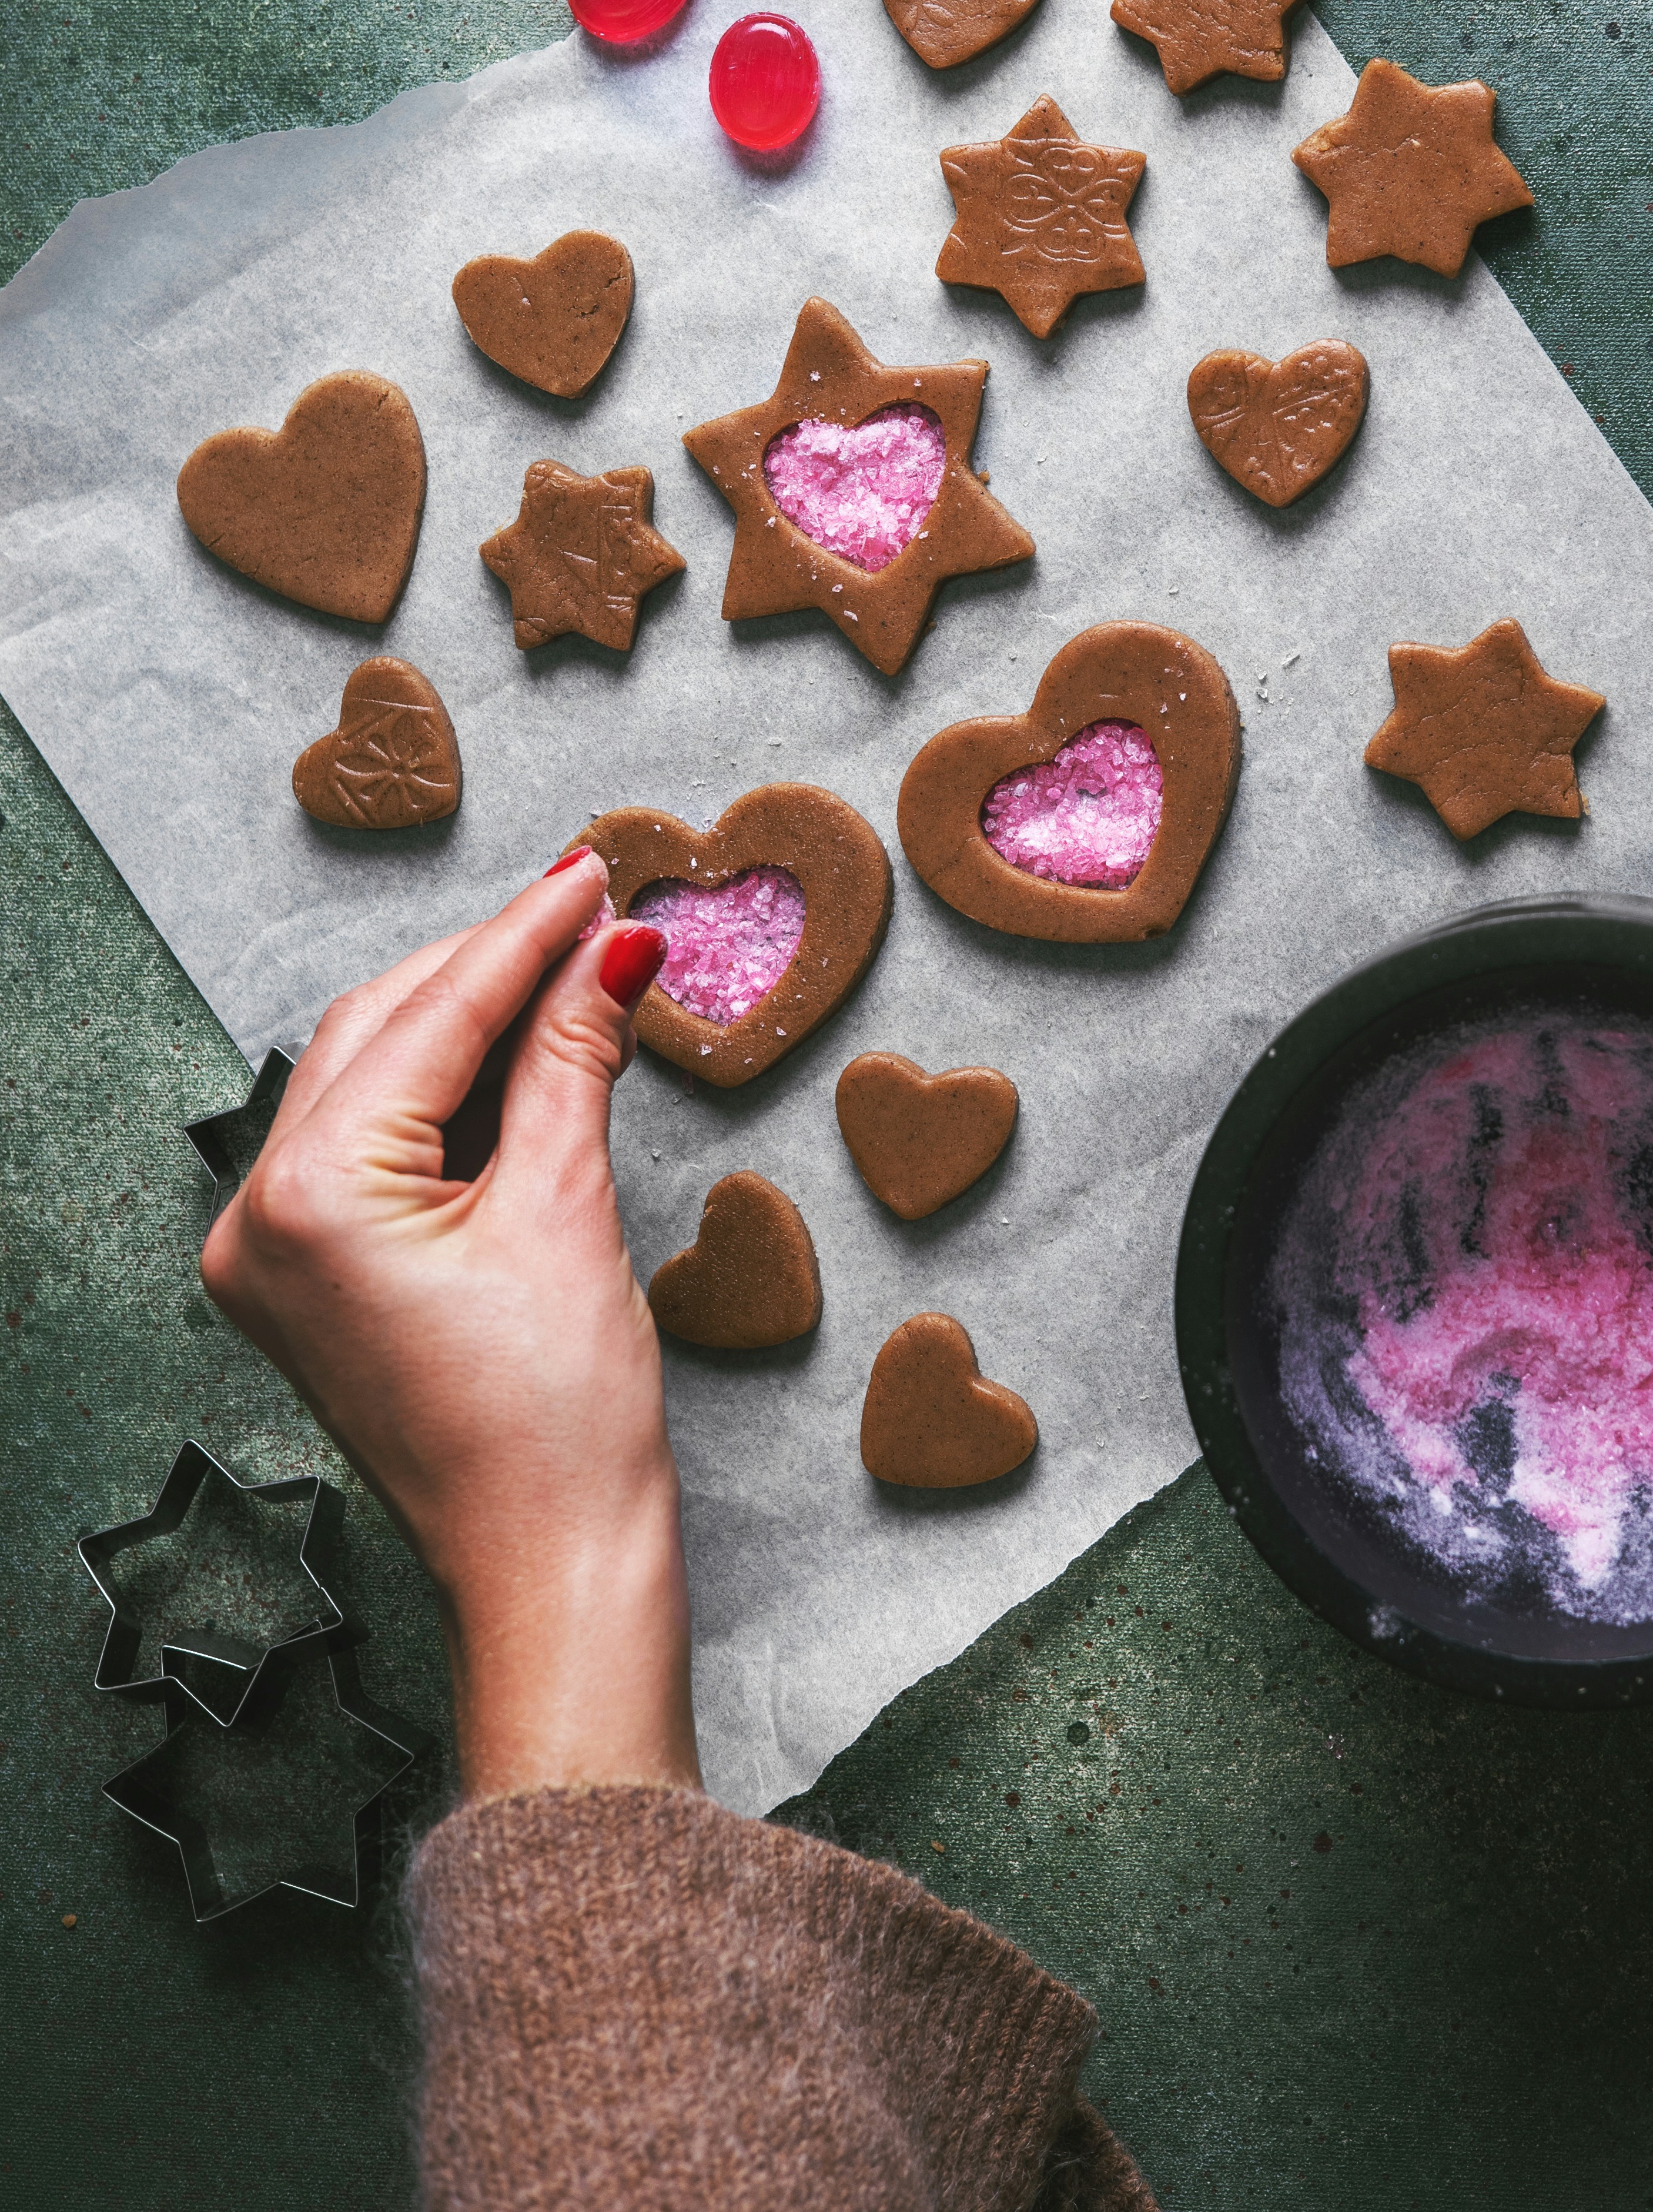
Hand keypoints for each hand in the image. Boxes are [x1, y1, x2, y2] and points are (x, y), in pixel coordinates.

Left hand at [201, 851, 699, 1797]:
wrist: (548, 1565)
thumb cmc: (559, 1420)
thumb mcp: (569, 1208)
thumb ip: (575, 1058)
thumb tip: (608, 946)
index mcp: (308, 1198)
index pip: (433, 1018)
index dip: (528, 937)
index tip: (593, 874)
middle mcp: (257, 1221)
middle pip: (382, 1032)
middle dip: (490, 968)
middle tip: (592, 908)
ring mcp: (267, 1258)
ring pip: (369, 1078)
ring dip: (466, 1020)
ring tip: (569, 967)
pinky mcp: (302, 1283)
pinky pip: (366, 1144)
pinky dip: (442, 1092)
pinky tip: (518, 1052)